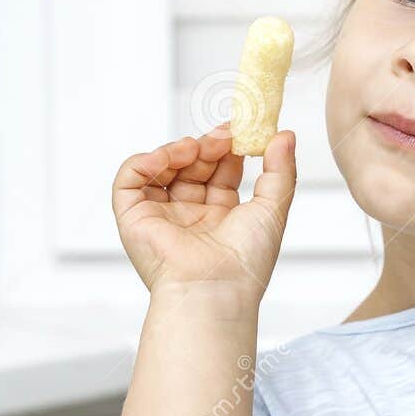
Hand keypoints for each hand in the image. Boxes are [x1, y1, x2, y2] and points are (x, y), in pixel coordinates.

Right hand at [112, 124, 296, 302]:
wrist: (216, 287)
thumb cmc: (247, 259)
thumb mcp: (275, 207)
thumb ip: (281, 169)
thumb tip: (285, 134)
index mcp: (222, 218)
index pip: (221, 172)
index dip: (229, 148)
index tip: (240, 128)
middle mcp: (190, 217)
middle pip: (193, 167)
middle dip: (207, 145)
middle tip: (222, 135)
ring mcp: (162, 217)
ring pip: (163, 169)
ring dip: (179, 150)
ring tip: (196, 148)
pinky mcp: (134, 219)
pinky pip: (129, 181)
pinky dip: (143, 162)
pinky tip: (166, 157)